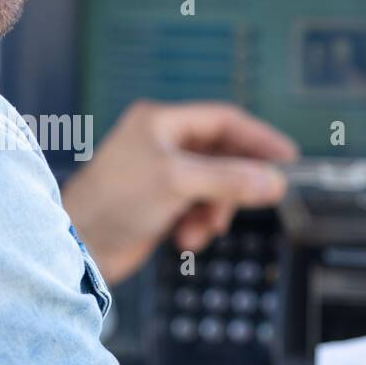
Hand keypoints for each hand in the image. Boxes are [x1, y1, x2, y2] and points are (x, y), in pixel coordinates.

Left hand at [60, 100, 297, 285]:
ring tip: (201, 230)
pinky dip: (198, 224)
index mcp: (162, 122)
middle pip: (222, 156)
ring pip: (213, 187)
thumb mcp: (178, 182)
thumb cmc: (115, 201)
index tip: (288, 159)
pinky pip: (198, 209)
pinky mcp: (159, 205)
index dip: (258, 138)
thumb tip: (274, 182)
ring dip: (215, 211)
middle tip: (255, 202)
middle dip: (234, 184)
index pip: (224, 120)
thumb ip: (229, 179)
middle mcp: (162, 144)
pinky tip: (183, 239)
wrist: (78, 244)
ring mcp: (161, 175)